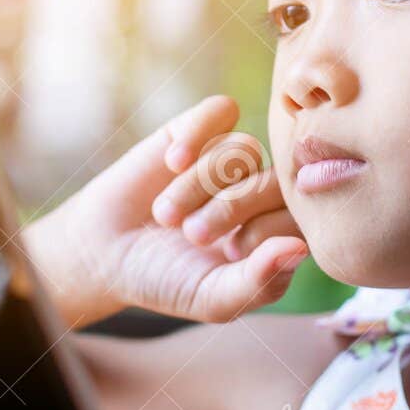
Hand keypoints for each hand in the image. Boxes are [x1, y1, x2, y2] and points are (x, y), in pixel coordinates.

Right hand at [21, 95, 308, 327]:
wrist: (107, 250)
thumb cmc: (167, 279)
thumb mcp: (212, 298)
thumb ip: (259, 282)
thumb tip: (301, 248)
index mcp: (278, 229)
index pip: (302, 214)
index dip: (267, 231)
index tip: (230, 253)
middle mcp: (262, 188)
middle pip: (276, 179)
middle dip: (230, 210)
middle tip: (192, 235)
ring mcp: (232, 156)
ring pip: (242, 149)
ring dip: (199, 184)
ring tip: (166, 215)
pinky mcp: (200, 128)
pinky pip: (221, 111)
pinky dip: (197, 136)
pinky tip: (172, 162)